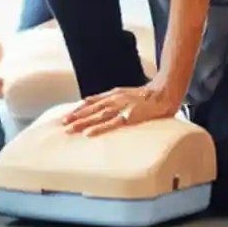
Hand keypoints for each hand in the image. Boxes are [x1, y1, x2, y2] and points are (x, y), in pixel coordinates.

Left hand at [61, 84, 180, 136]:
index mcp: (113, 95)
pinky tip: (89, 133)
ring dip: (83, 122)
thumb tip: (89, 101)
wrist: (165, 93)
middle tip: (62, 124)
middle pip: (92, 109)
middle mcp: (114, 100)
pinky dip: (99, 128)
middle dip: (76, 116)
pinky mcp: (130, 116)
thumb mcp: (124, 93)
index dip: (78, 109)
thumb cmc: (147, 96)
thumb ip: (107, 98)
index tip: (66, 116)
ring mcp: (122, 107)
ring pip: (98, 116)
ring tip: (70, 129)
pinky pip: (112, 123)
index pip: (92, 102)